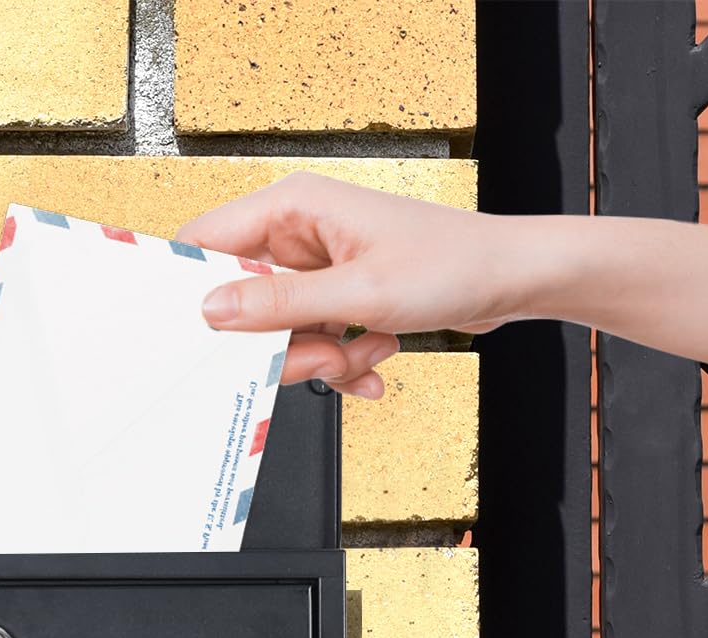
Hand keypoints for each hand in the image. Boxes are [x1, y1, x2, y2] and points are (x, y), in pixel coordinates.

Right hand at [176, 172, 532, 398]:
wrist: (512, 279)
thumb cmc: (452, 264)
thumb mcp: (358, 293)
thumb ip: (278, 306)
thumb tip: (210, 311)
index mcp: (293, 206)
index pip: (207, 242)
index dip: (195, 290)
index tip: (202, 337)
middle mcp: (299, 233)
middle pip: (244, 304)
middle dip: (282, 344)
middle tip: (321, 356)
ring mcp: (318, 268)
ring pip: (281, 333)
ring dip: (321, 358)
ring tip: (364, 353)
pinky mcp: (338, 297)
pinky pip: (313, 342)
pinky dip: (343, 361)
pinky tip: (377, 360)